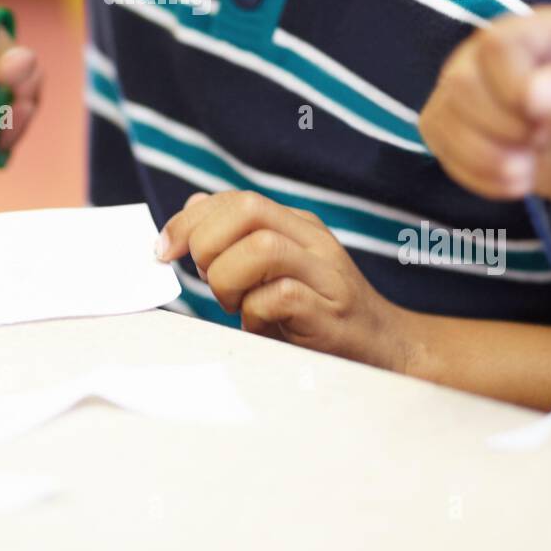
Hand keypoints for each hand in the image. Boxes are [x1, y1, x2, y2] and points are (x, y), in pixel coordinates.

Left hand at [156, 190, 411, 368]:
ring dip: (228, 278)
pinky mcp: (330, 314)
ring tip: (233, 304)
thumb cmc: (319, 315)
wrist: (387, 350)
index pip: (235, 200)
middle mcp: (312, 241)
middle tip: (205, 279)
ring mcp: (325, 275)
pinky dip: (256, 312)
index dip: (189, 221)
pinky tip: (261, 326)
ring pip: (260, 248)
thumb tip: (193, 207)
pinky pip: (280, 297)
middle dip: (206, 243)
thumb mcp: (276, 270)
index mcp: (296, 226)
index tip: (164, 250)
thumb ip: (238, 239)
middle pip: (246, 210)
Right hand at [419, 6, 550, 203]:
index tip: (545, 118)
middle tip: (543, 138)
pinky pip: (437, 141)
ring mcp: (464, 84)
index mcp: (537, 33)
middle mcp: (489, 51)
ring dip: (486, 156)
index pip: (497, 46)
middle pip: (461, 82)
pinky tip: (512, 179)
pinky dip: (474, 172)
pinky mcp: (450, 119)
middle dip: (503, 127)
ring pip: (441, 115)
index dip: (513, 87)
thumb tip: (536, 93)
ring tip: (528, 166)